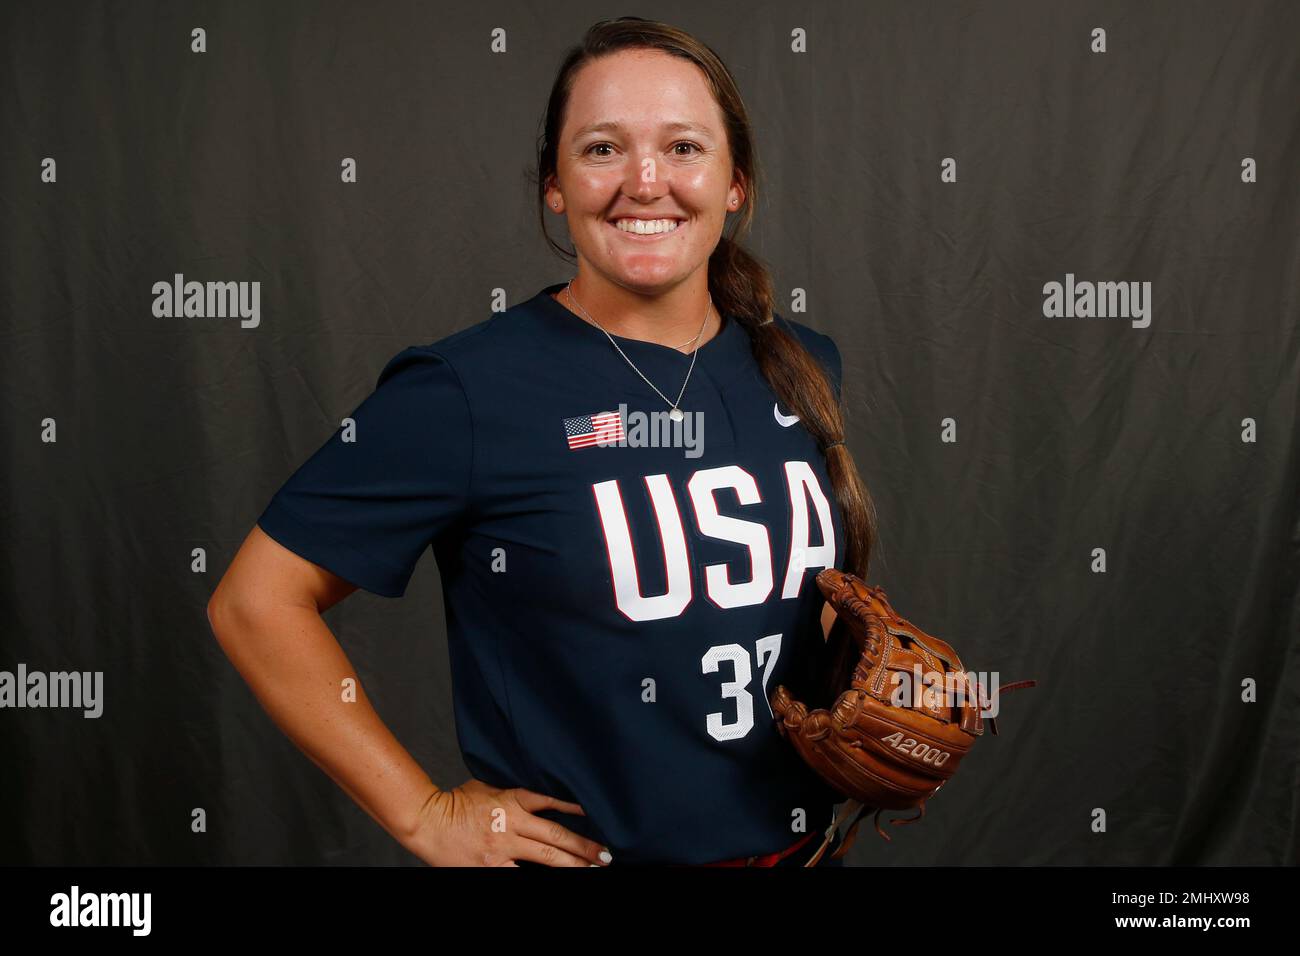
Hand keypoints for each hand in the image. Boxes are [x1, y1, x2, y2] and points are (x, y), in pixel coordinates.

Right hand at [406, 777, 612, 866]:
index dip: (574, 807)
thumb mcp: (488, 786)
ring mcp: (502, 848)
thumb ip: (513, 791)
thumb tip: (539, 791)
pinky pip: (521, 876)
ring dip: (571, 865)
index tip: (594, 814)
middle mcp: (511, 824)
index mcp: (511, 800)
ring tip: (593, 869)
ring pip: (545, 859)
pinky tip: (554, 880)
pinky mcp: (491, 868)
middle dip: (584, 847)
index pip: (550, 802)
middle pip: (556, 836)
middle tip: (607, 855)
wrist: (428, 821)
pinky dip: (538, 878)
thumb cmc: (456, 802)